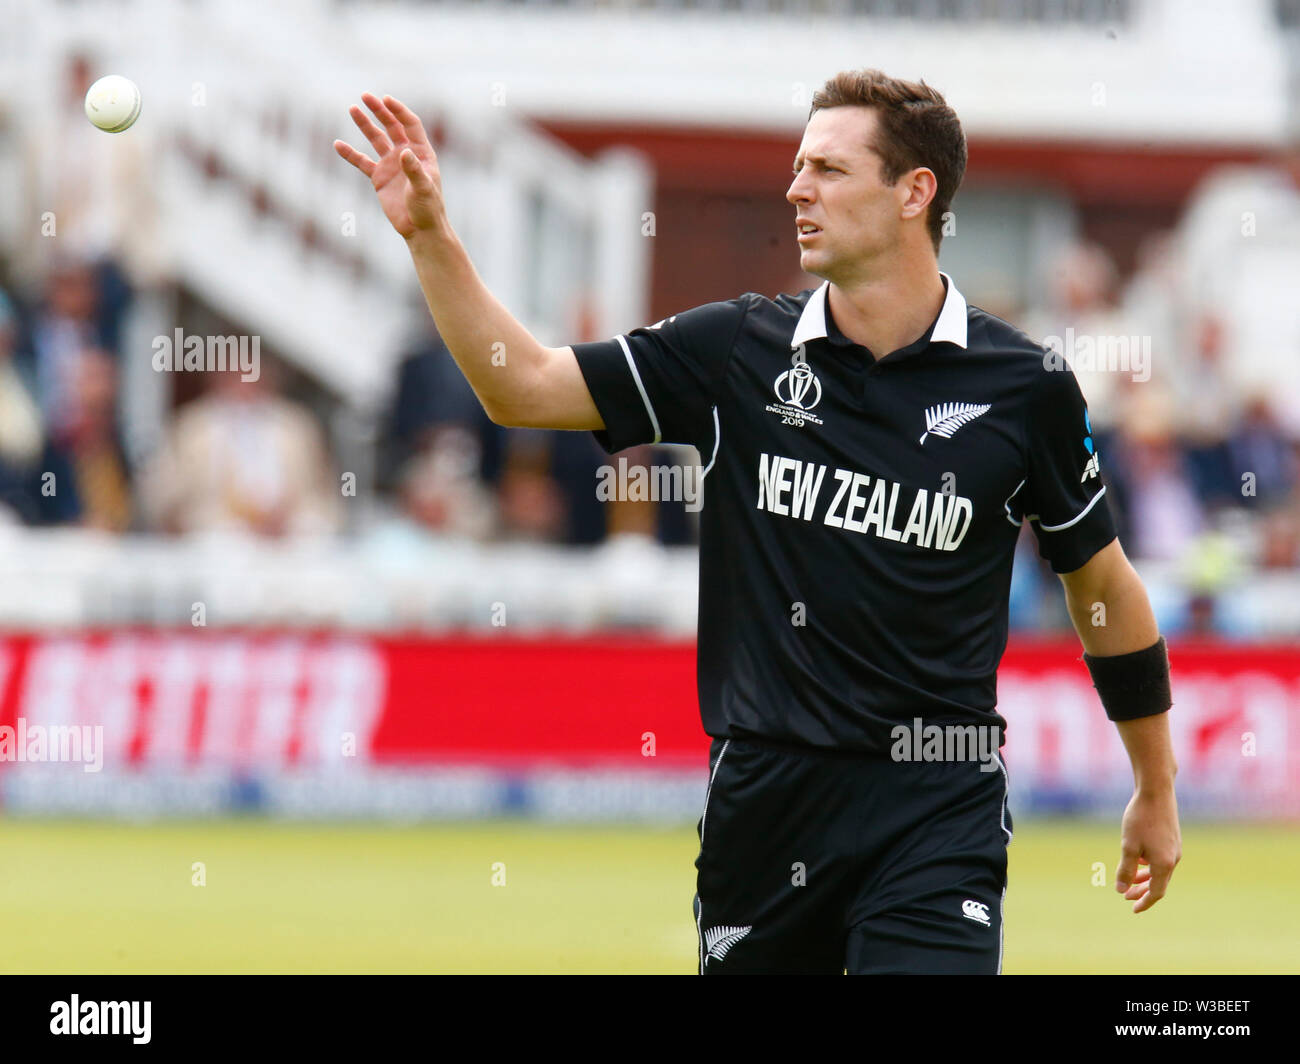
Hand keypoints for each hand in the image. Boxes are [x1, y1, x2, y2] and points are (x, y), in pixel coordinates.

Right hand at [334, 93, 445, 238]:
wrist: (419, 229)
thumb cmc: (428, 208)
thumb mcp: (423, 188)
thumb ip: (414, 169)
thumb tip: (403, 151)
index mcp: (421, 153)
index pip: (410, 125)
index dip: (399, 111)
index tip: (386, 100)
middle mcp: (406, 154)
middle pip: (392, 126)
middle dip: (379, 111)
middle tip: (365, 96)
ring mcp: (391, 165)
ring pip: (376, 139)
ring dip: (365, 125)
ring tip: (353, 109)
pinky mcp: (379, 178)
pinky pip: (362, 162)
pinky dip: (350, 154)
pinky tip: (338, 145)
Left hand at [1116, 785, 1180, 912]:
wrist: (1156, 791)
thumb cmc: (1140, 818)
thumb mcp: (1128, 846)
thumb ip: (1125, 869)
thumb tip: (1121, 890)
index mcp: (1164, 864)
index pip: (1156, 892)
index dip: (1144, 902)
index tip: (1133, 909)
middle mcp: (1173, 859)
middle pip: (1159, 883)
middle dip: (1142, 891)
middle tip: (1126, 897)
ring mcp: (1174, 848)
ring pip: (1160, 871)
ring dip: (1145, 878)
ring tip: (1129, 883)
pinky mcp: (1172, 838)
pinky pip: (1161, 859)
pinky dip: (1149, 866)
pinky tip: (1138, 861)